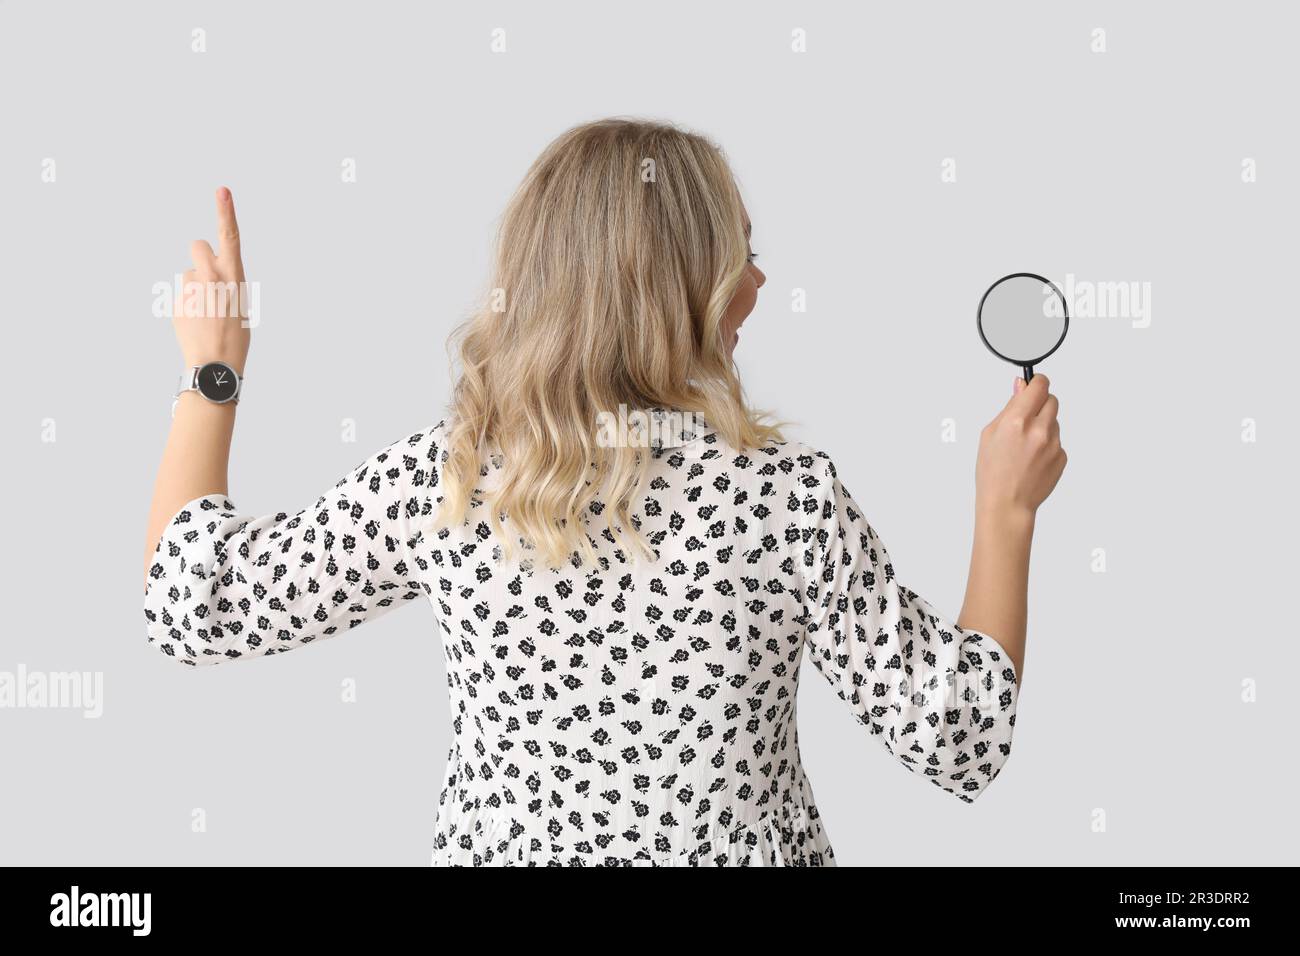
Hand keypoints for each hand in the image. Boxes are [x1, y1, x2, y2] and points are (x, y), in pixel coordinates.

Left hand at [173, 187, 249, 374]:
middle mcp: (211, 276)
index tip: (222, 191)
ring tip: (205, 314)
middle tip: (207, 279)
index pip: (230, 237)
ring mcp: (191, 287)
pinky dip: (187, 306)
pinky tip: (196, 323)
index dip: (226, 212)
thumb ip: (227, 283)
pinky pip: (181, 295)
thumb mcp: (241, 304)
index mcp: (234, 276)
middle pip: (198, 246)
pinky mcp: (176, 300)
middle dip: (200, 256)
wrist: (215, 364)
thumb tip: (211, 277)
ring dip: (195, 288)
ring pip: (189, 275)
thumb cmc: (235, 337)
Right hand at [975, 374, 1066, 518]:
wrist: (1007, 503)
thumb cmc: (993, 472)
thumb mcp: (989, 434)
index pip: (1039, 385)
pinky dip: (1047, 444)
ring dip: (1043, 425)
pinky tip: (1032, 458)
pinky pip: (1057, 440)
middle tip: (1027, 417)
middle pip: (1052, 399)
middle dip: (1040, 403)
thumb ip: (1009, 407)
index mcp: (1017, 421)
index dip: (1036, 382)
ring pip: (1055, 421)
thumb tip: (1021, 386)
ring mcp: (1054, 444)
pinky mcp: (1062, 457)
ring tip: (1025, 445)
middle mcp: (1039, 430)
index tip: (1033, 384)